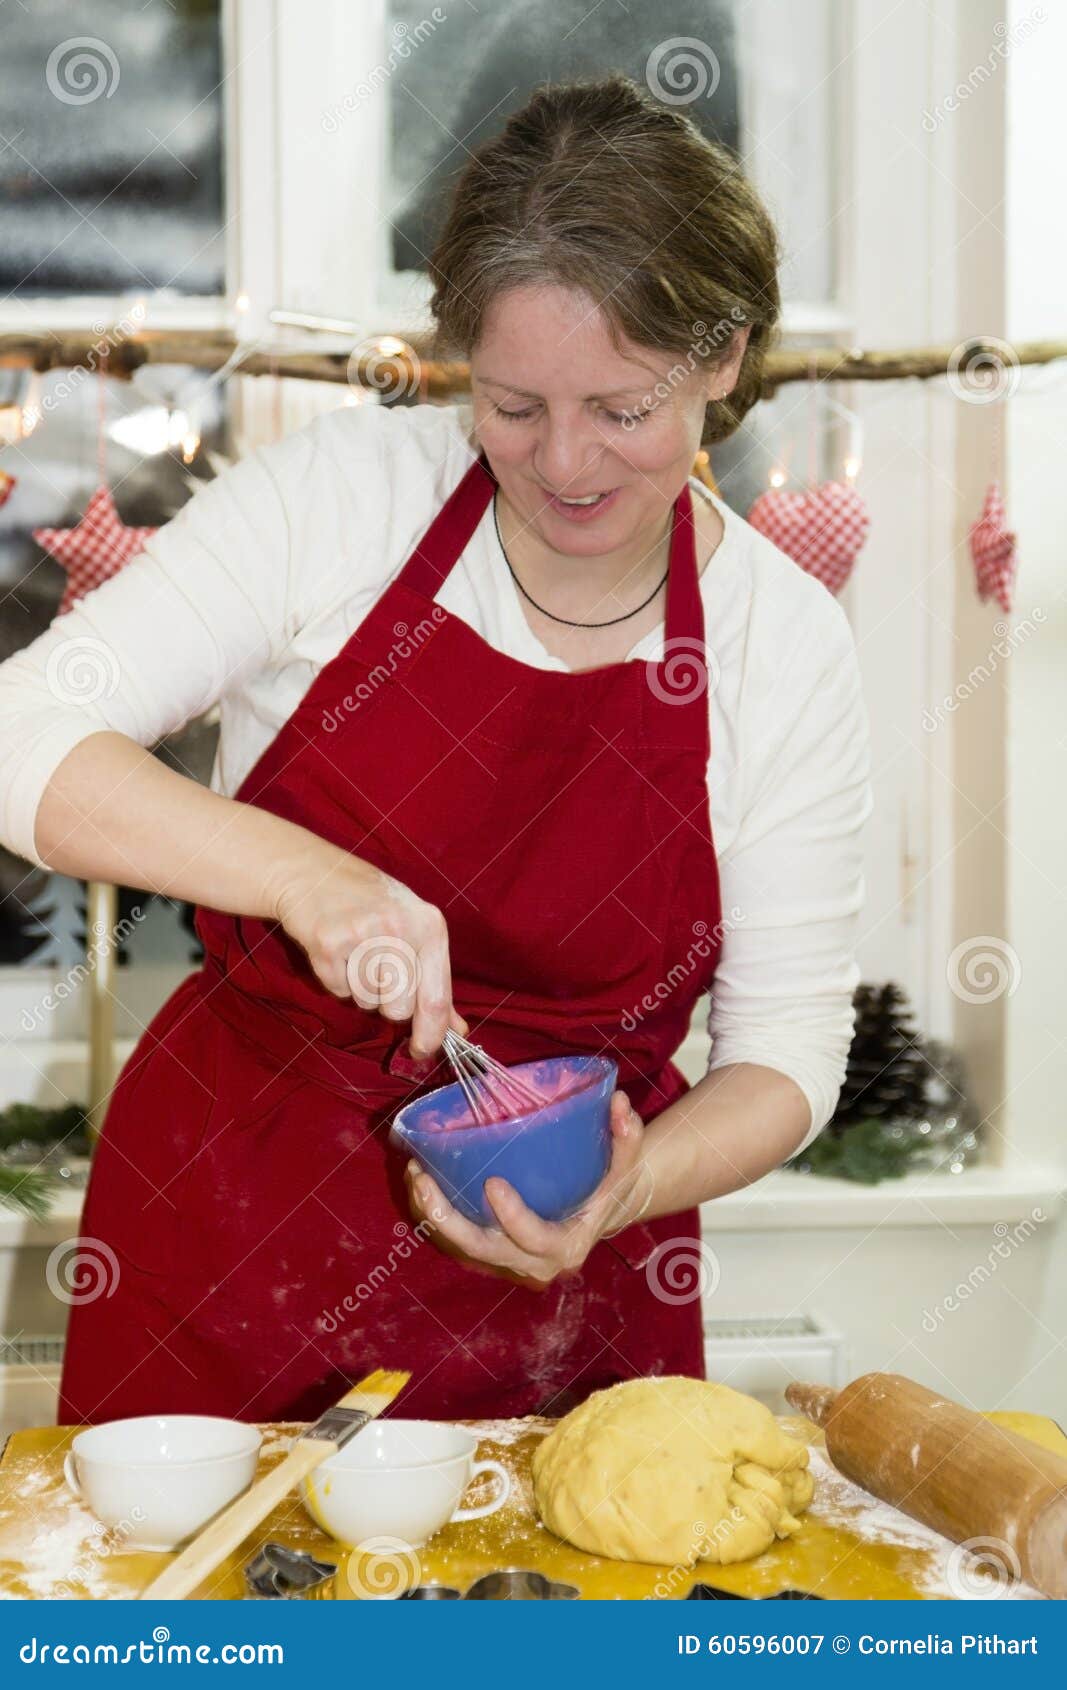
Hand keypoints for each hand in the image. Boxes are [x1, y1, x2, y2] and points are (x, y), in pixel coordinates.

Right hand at [272, 839, 462, 1055]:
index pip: (436, 999)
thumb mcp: (413, 931)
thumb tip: (457, 1030)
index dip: (430, 1034)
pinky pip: (339, 991)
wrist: (314, 872)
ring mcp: (362, 934)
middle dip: (388, 1005)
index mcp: (430, 926)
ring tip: (357, 954)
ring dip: (361, 990)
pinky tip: (338, 951)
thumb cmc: (372, 904)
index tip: (422, 1050)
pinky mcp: (327, 942)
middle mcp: (399, 929)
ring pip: (367, 1003)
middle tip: (379, 974)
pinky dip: (337, 981)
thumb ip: (435, 982)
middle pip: (399, 1009)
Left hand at [405, 1091, 654, 1285]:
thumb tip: (621, 1102)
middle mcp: (533, 1263)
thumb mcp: (623, 1166)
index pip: (535, 1238)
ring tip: (414, 1173)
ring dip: (431, 1214)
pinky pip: (455, 1240)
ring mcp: (508, 1262)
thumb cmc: (607, 1187)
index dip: (513, 1216)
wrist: (597, 1216)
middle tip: (424, 1178)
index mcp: (567, 1246)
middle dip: (447, 1220)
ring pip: (461, 1247)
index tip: (492, 1182)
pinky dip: (433, 1214)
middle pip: (483, 1249)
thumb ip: (626, 1137)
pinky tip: (419, 1181)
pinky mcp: (491, 1253)